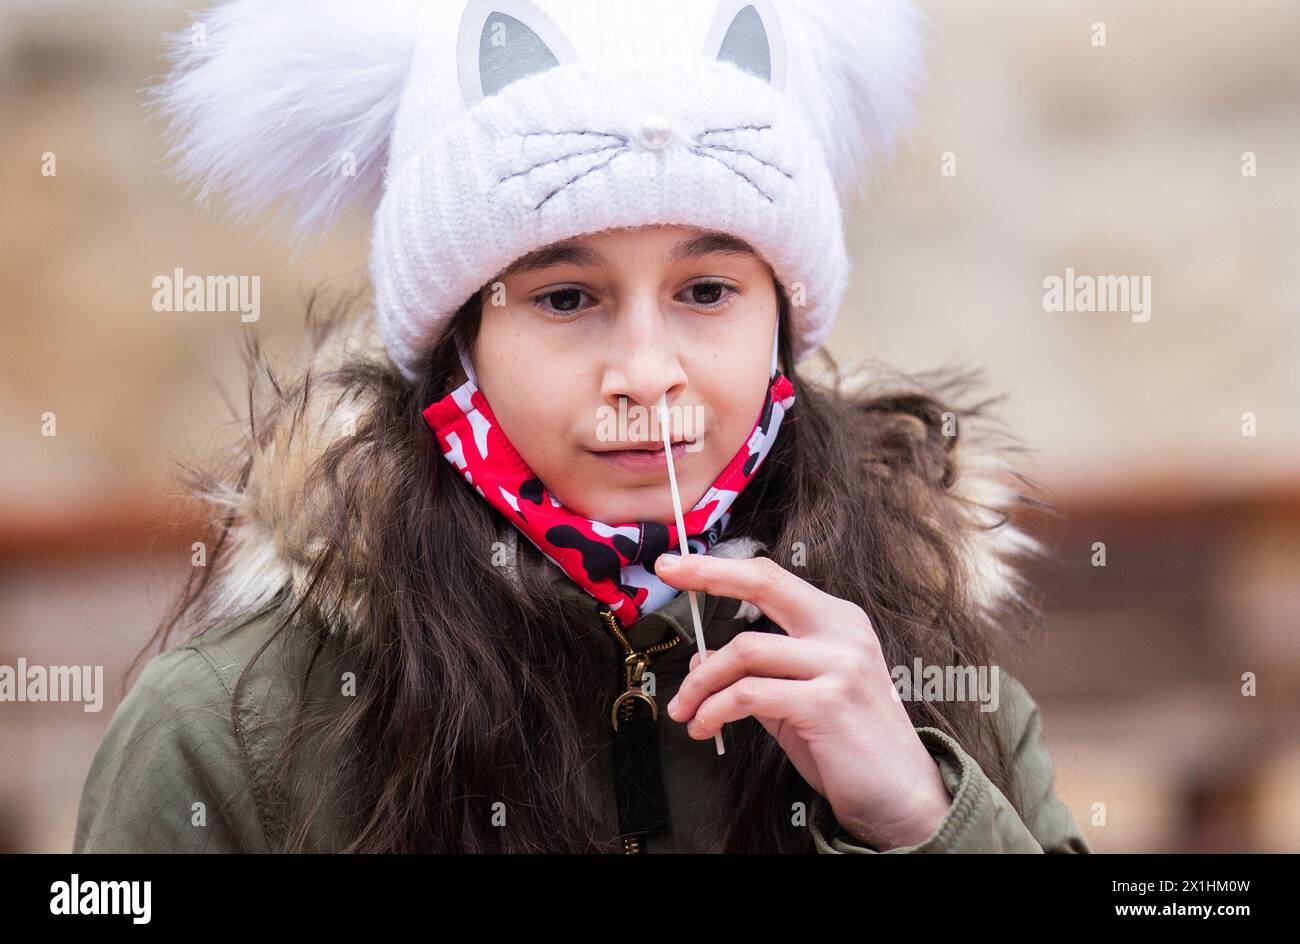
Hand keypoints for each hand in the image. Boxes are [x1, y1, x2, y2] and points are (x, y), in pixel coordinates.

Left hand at [656, 553, 952, 849]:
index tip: (677, 565)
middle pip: (764, 584)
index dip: (720, 568)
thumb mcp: (796, 699)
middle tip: (667, 578)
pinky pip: (749, 695)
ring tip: (684, 711)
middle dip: (709, 575)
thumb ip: (756, 673)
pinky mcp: (827, 703)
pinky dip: (715, 710)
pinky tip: (705, 727)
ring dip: (700, 683)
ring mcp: (839, 664)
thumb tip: (702, 657)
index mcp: (838, 621)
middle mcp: (842, 632)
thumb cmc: (847, 745)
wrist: (901, 796)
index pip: (771, 579)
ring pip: (743, 650)